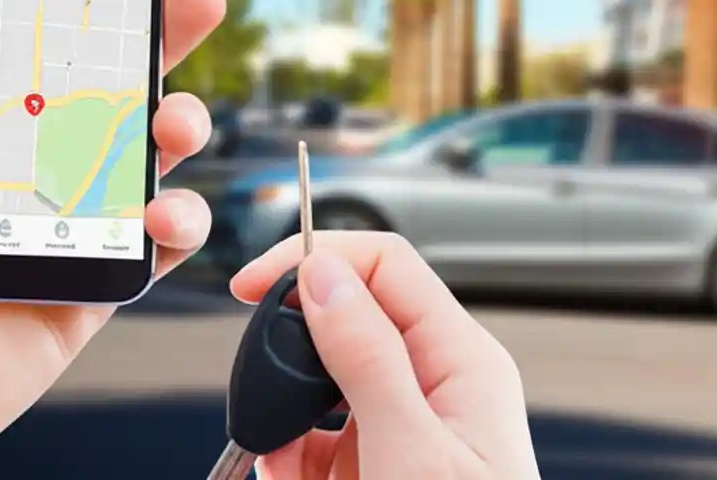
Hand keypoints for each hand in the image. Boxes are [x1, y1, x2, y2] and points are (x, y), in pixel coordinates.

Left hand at [0, 0, 223, 477]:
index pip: (42, 42)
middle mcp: (32, 164)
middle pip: (115, 85)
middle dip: (165, 37)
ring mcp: (74, 222)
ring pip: (152, 155)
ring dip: (182, 126)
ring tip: (175, 128)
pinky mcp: (102, 282)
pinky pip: (161, 242)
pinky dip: (180, 222)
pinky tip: (162, 218)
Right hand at [230, 232, 540, 479]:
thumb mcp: (411, 449)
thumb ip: (365, 358)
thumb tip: (324, 276)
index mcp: (461, 358)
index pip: (386, 267)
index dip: (318, 259)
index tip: (255, 283)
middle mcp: (434, 384)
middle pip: (345, 324)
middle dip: (293, 356)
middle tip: (265, 393)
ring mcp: (404, 428)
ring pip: (322, 388)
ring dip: (286, 420)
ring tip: (280, 461)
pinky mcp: (377, 467)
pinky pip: (317, 442)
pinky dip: (290, 459)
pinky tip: (287, 479)